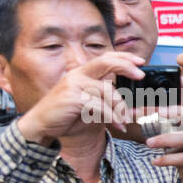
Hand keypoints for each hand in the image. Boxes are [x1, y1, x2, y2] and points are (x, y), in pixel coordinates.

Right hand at [16, 52, 144, 144]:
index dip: (123, 57)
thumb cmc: (65, 115)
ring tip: (124, 122)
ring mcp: (74, 84)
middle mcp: (77, 75)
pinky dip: (112, 117)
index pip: (104, 58)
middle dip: (125, 66)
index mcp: (81, 73)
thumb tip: (127, 106)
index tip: (140, 62)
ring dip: (120, 108)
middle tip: (141, 75)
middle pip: (105, 62)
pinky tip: (117, 125)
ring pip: (107, 90)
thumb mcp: (88, 105)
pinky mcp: (73, 97)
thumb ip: (103, 99)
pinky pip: (100, 106)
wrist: (41, 125)